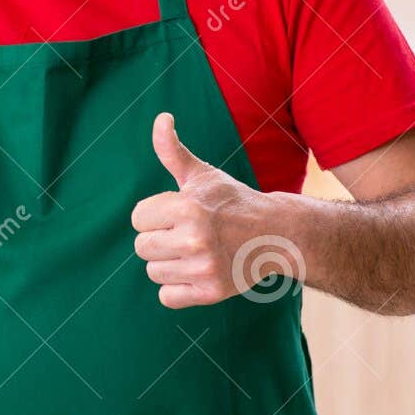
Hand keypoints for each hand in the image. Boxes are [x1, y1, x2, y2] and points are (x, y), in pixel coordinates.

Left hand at [131, 112, 274, 308]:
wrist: (277, 234)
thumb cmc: (233, 202)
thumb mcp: (203, 175)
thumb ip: (172, 151)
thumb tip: (161, 118)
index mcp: (186, 207)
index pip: (137, 219)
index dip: (155, 216)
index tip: (179, 215)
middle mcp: (194, 239)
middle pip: (142, 247)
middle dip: (160, 240)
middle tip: (188, 234)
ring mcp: (203, 268)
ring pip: (154, 272)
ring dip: (169, 264)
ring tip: (196, 252)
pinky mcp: (211, 292)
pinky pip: (167, 296)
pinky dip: (178, 288)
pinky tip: (197, 273)